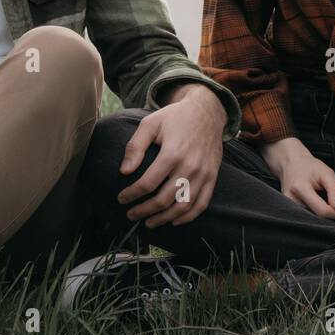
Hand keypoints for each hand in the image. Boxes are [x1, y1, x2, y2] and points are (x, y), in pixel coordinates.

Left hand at [117, 84, 225, 227]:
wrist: (207, 111)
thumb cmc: (175, 117)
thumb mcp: (150, 123)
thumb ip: (135, 146)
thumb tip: (124, 171)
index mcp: (173, 153)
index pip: (148, 183)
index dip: (132, 194)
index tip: (121, 198)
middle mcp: (190, 166)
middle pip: (164, 199)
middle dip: (144, 210)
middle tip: (130, 214)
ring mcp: (204, 174)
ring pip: (182, 206)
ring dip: (164, 219)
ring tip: (149, 223)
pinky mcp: (212, 177)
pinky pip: (201, 204)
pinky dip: (188, 217)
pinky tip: (174, 221)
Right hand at [259, 136, 334, 220]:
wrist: (290, 163)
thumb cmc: (309, 167)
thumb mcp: (326, 173)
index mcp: (300, 188)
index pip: (322, 211)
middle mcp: (291, 200)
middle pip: (318, 217)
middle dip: (333, 213)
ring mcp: (289, 206)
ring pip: (314, 219)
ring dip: (326, 213)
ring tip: (328, 199)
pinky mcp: (290, 210)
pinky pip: (309, 216)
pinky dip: (318, 212)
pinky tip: (321, 203)